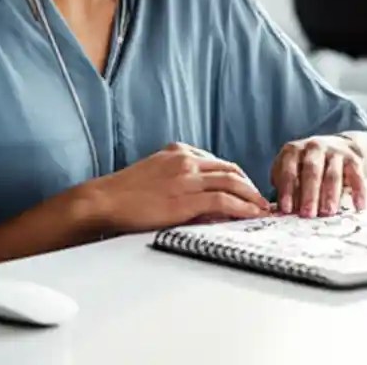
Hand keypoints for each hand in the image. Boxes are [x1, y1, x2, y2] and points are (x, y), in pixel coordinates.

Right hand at [89, 143, 269, 232]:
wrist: (104, 201)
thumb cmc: (125, 193)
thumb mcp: (155, 174)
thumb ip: (179, 178)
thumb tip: (202, 198)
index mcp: (178, 152)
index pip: (217, 162)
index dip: (237, 177)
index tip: (246, 190)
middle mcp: (186, 160)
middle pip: (230, 169)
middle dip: (249, 186)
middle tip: (260, 201)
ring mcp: (187, 178)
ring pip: (232, 182)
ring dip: (251, 197)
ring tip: (263, 209)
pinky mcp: (186, 199)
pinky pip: (223, 200)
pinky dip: (242, 207)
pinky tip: (251, 214)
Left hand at [271, 135, 366, 217]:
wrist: (336, 146)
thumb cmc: (305, 167)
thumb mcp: (291, 172)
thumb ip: (285, 189)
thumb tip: (280, 213)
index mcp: (293, 150)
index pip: (288, 170)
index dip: (287, 190)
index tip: (287, 209)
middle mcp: (314, 147)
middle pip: (311, 170)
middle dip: (309, 193)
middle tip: (308, 214)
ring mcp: (334, 151)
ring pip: (332, 174)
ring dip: (330, 194)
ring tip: (328, 213)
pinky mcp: (353, 158)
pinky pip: (356, 175)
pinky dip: (359, 191)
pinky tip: (359, 206)